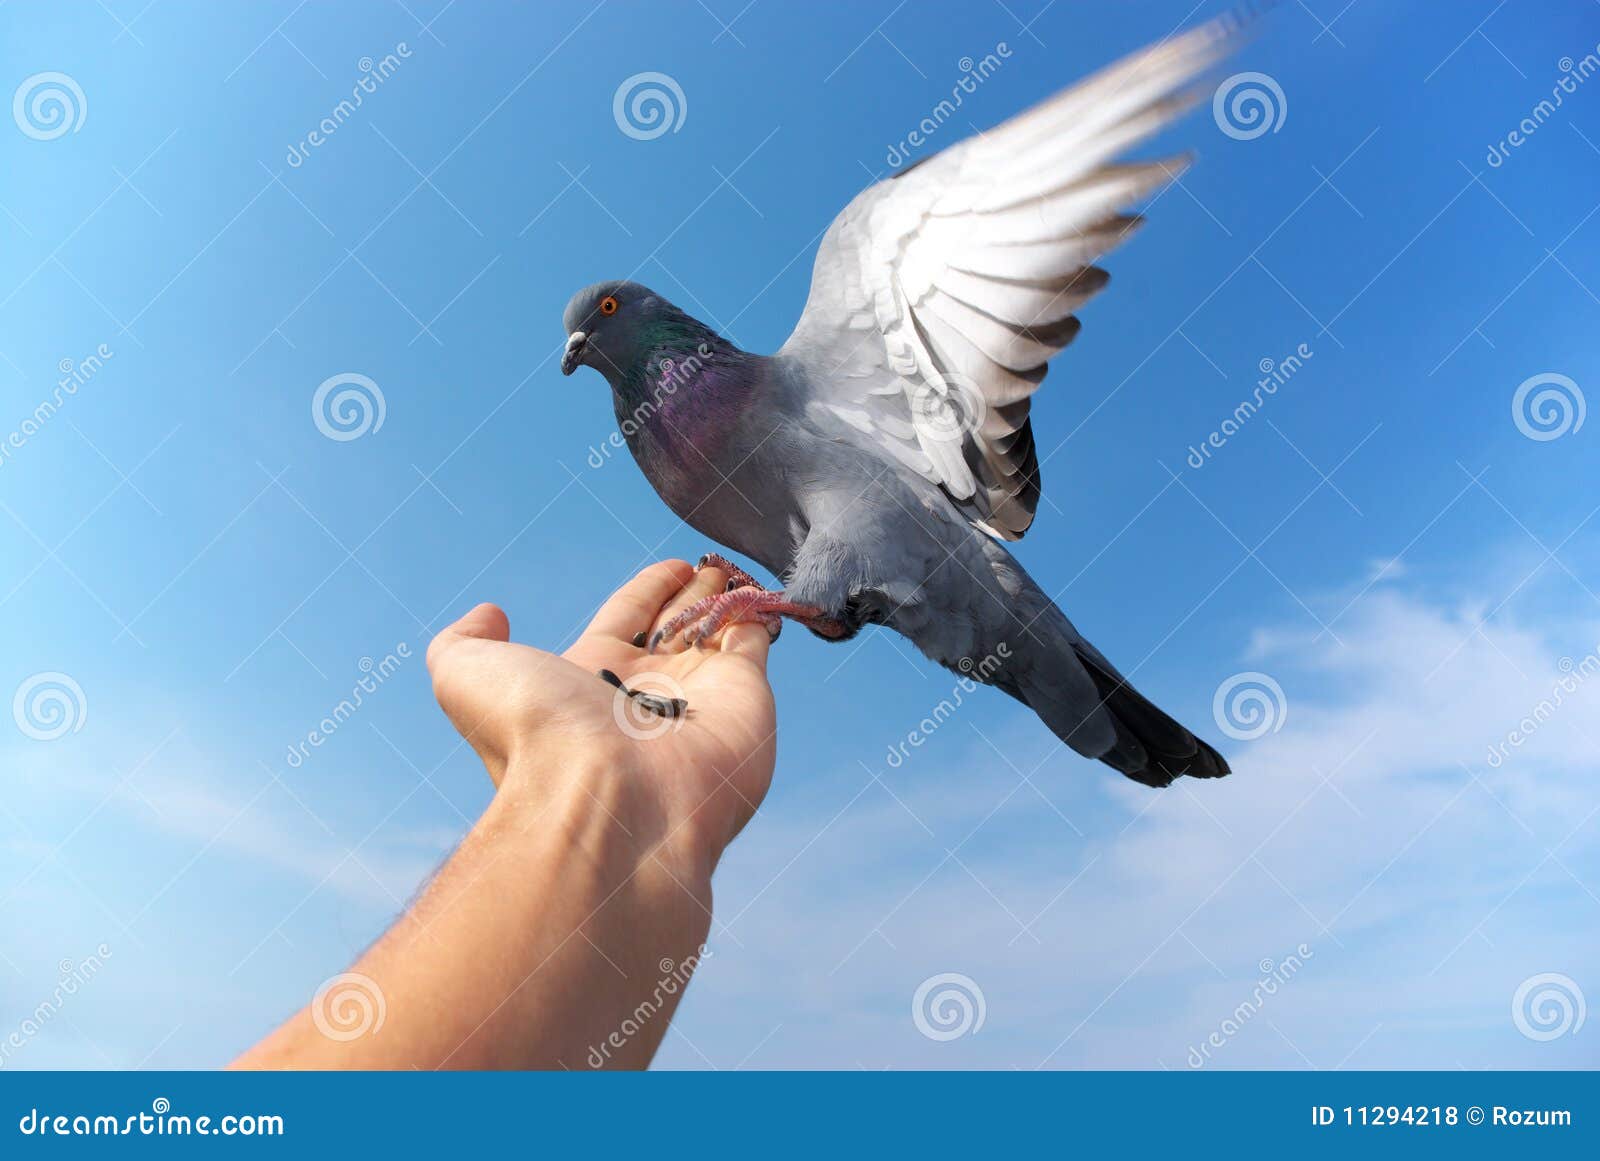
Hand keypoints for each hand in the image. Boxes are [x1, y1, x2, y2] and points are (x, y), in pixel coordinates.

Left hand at [425, 560, 776, 873]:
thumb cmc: (536, 734)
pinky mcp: (746, 697)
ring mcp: (700, 697)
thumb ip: (464, 642)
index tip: (671, 566)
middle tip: (705, 565)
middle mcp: (647, 691)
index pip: (625, 620)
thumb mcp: (467, 677)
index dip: (647, 591)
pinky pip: (755, 643)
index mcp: (589, 681)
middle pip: (674, 628)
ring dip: (723, 602)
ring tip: (732, 571)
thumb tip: (488, 612)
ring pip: (717, 635)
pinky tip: (757, 593)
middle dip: (688, 596)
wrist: (607, 797)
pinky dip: (758, 615)